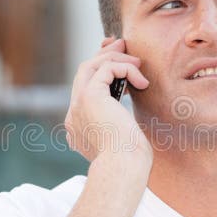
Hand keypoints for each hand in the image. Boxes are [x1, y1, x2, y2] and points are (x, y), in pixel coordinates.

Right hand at [64, 38, 150, 161]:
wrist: (122, 170)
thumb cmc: (130, 164)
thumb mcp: (124, 142)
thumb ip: (120, 128)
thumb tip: (129, 121)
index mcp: (79, 126)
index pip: (85, 90)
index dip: (101, 73)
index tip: (122, 65)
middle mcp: (74, 114)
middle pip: (83, 73)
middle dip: (104, 56)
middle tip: (123, 45)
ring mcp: (78, 105)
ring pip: (90, 66)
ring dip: (115, 58)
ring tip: (138, 61)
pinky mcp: (89, 98)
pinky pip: (106, 68)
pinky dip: (125, 69)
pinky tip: (142, 82)